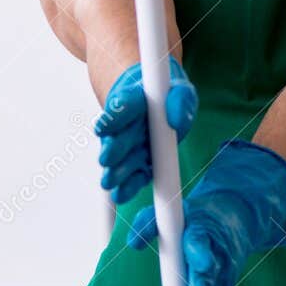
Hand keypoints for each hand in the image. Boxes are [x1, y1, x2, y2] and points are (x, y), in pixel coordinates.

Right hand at [95, 55, 197, 203]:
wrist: (157, 99)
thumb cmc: (167, 94)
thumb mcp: (181, 90)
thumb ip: (181, 101)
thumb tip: (176, 120)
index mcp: (135, 98)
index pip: (124, 104)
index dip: (115, 116)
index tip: (104, 127)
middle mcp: (127, 123)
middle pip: (119, 136)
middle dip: (114, 149)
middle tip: (107, 159)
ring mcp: (129, 144)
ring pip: (120, 159)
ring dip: (116, 171)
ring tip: (109, 182)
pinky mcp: (136, 162)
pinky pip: (131, 175)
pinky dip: (127, 186)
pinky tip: (121, 194)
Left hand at [127, 139, 285, 285]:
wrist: (237, 216)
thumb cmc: (195, 216)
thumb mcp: (174, 211)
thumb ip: (149, 222)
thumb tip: (132, 242)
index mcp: (203, 231)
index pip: (201, 240)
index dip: (200, 252)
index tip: (200, 263)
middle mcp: (215, 255)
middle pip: (208, 276)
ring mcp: (222, 274)